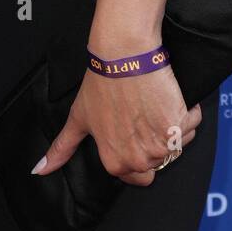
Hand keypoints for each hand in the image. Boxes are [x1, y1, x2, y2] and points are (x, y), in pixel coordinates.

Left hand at [33, 62, 199, 186]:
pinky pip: (193, 124)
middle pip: (160, 160)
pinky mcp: (182, 125)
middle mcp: (141, 159)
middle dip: (155, 140)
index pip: (138, 175)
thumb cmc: (101, 83)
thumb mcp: (78, 118)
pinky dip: (186, 111)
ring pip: (179, 144)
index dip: (137, 149)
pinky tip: (165, 96)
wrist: (123, 54)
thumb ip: (62, 149)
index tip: (132, 129)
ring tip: (151, 103)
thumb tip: (39, 171)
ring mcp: (163, 144)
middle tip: (141, 115)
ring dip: (171, 125)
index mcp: (116, 162)